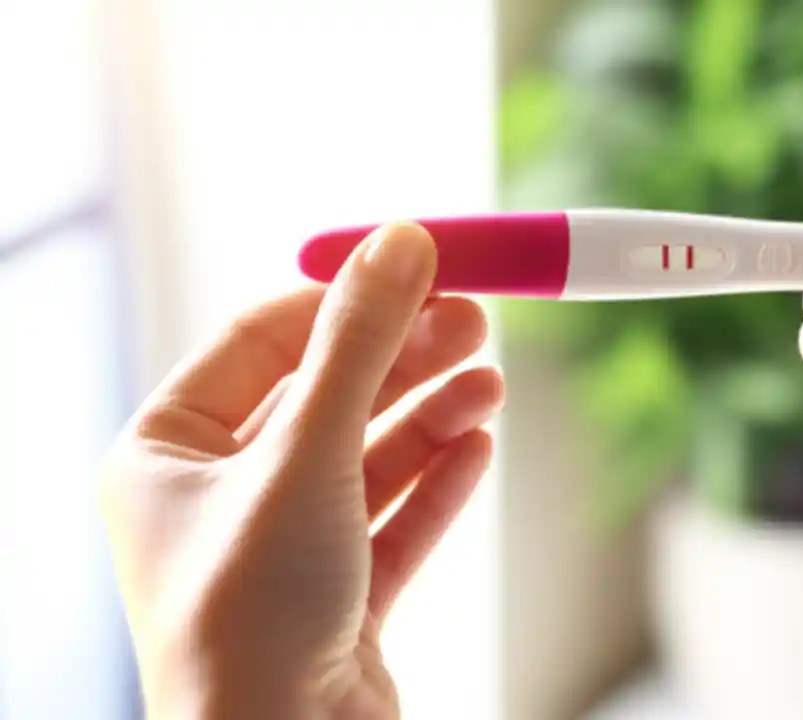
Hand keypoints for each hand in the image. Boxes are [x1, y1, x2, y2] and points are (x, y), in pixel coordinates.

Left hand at [101, 223, 503, 718]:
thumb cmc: (250, 615)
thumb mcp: (307, 454)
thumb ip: (359, 344)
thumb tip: (402, 241)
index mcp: (165, 455)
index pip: (259, 343)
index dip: (340, 300)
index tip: (415, 265)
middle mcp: (219, 499)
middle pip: (326, 397)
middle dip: (403, 359)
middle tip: (475, 322)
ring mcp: (282, 549)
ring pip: (367, 459)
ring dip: (431, 418)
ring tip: (490, 385)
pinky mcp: (339, 598)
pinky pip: (393, 520)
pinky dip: (437, 481)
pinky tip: (479, 444)